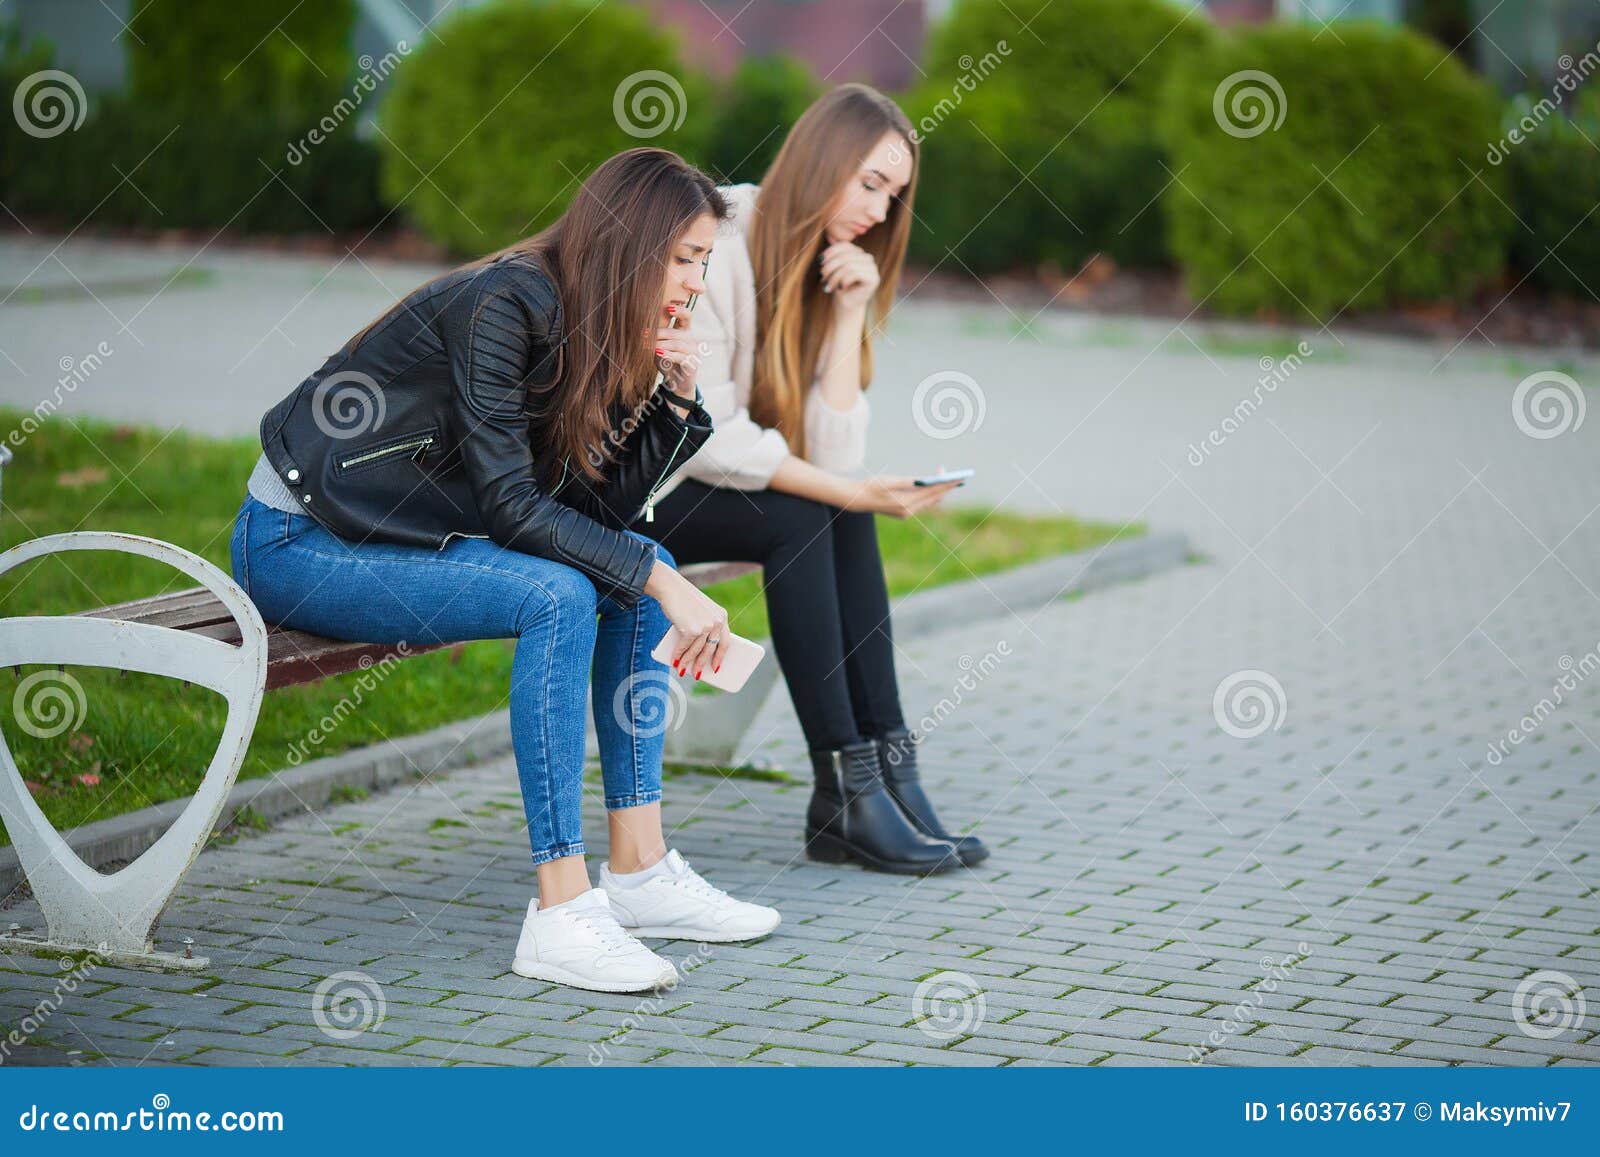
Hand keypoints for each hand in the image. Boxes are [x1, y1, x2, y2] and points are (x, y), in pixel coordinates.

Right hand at [644, 561, 730, 677]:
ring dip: (687, 663)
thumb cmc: (683, 600)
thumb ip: (704, 625)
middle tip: (697, 675)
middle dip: (702, 664)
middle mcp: (716, 621)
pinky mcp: (691, 629)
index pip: (725, 641)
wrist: (670, 587)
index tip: (716, 667)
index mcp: (722, 616)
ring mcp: (705, 626)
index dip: (720, 656)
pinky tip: (674, 662)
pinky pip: (684, 648)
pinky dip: (678, 656)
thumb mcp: (701, 611)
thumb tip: (697, 652)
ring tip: (682, 671)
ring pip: (696, 651)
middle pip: (710, 649)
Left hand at [651, 312, 702, 397]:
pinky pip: (680, 357)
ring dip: (662, 344)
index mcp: (684, 332)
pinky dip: (668, 354)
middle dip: (659, 333)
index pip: (687, 317)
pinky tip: (659, 353)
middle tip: (644, 335)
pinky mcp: (692, 363)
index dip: (680, 310)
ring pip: (678, 344)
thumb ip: (655, 338)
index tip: (669, 307)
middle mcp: (691, 340)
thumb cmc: (668, 362)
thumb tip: (642, 330)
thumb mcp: (659, 347)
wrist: (677, 383)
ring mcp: (693, 352)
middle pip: (676, 332)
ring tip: (650, 346)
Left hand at [819, 242, 879, 311]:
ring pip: (848, 265)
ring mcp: (872, 267)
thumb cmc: (839, 286)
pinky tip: (840, 287)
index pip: (844, 245)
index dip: (830, 252)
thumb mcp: (833, 269)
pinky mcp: (874, 278)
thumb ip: (832, 258)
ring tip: (828, 286)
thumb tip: (822, 256)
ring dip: (834, 277)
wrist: (847, 304)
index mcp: (858, 252)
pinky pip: (854, 274)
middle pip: (845, 256)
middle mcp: (867, 257)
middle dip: (830, 267)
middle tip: (822, 278)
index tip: (819, 262)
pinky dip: (843, 281)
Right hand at [845, 475, 959, 518]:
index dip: (946, 485)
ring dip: (939, 492)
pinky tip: (934, 487)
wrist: (858, 499)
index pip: (931, 493)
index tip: (958, 478)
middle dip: (945, 488)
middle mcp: (908, 511)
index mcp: (905, 503)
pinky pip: (923, 504)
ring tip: (948, 480)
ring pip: (929, 503)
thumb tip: (924, 479)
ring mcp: (906, 513)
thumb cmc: (871, 486)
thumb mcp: (889, 480)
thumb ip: (907, 481)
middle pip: (933, 499)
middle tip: (955, 477)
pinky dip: (930, 495)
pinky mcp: (904, 512)